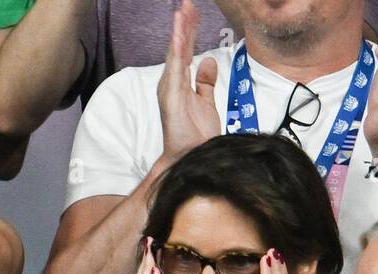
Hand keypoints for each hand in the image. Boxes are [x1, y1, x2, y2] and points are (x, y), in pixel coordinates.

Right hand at [157, 0, 220, 162]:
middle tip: (188, 4)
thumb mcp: (206, 102)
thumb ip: (206, 82)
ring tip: (183, 10)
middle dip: (184, 25)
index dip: (190, 32)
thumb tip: (208, 61)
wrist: (193, 155)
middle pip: (178, 47)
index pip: (186, 51)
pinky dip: (177, 47)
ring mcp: (169, 87)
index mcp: (180, 83)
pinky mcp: (171, 93)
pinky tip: (180, 32)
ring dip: (179, 31)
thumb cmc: (197, 134)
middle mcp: (172, 82)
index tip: (195, 12)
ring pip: (175, 52)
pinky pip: (175, 65)